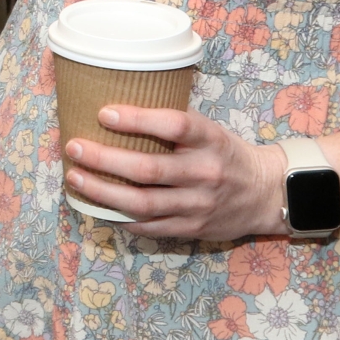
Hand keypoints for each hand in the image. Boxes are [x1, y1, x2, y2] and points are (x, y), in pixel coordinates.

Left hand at [64, 105, 286, 239]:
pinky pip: (148, 226)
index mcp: (211, 140)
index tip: (103, 113)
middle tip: (73, 147)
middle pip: (148, 169)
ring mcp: (199, 205)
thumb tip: (115, 111)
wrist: (266, 193)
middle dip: (103, 158)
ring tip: (75, 178)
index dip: (137, 119)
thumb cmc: (224, 154)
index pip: (174, 126)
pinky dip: (119, 217)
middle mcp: (205, 173)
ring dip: (102, 191)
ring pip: (142, 203)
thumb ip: (172, 124)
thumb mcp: (209, 130)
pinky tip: (97, 205)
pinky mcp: (192, 228)